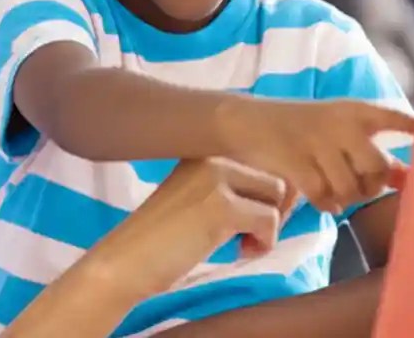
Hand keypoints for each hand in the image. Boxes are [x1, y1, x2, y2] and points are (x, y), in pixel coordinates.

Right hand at [88, 158, 289, 303]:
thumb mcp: (198, 200)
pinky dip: (263, 243)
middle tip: (249, 237)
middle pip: (275, 178)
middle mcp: (212, 157)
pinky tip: (239, 252)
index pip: (262, 164)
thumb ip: (231, 189)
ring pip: (277, 197)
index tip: (250, 224)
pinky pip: (269, 220)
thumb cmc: (162, 239)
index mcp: (205, 154)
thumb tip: (286, 193)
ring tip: (242, 244)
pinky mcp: (222, 206)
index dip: (266, 199)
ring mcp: (217, 178)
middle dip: (273, 211)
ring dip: (269, 227)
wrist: (126, 260)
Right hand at [217, 98, 413, 213]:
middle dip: (372, 185)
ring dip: (346, 198)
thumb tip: (406, 176)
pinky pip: (323, 195)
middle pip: (378, 167)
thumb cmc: (299, 128)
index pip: (396, 117)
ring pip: (351, 187)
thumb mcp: (336, 130)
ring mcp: (316, 141)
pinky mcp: (295, 160)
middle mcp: (340, 123)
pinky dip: (326, 203)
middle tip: (359, 186)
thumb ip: (370, 151)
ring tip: (335, 192)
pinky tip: (322, 200)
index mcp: (354, 110)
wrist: (245, 121)